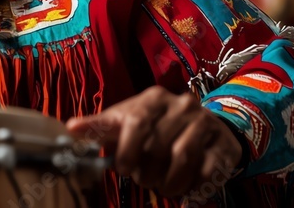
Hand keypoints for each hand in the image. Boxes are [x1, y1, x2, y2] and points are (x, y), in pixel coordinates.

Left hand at [67, 86, 243, 196]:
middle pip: (158, 146)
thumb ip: (102, 128)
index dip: (127, 149)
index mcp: (153, 98)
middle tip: (144, 180)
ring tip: (162, 188)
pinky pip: (207, 172)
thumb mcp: (127, 122)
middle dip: (147, 171)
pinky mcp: (223, 145)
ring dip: (169, 182)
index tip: (122, 169)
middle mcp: (181, 105)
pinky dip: (193, 189)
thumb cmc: (156, 127)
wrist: (205, 126)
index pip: (136, 121)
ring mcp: (204, 123)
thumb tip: (70, 129)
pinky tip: (185, 195)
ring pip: (183, 159)